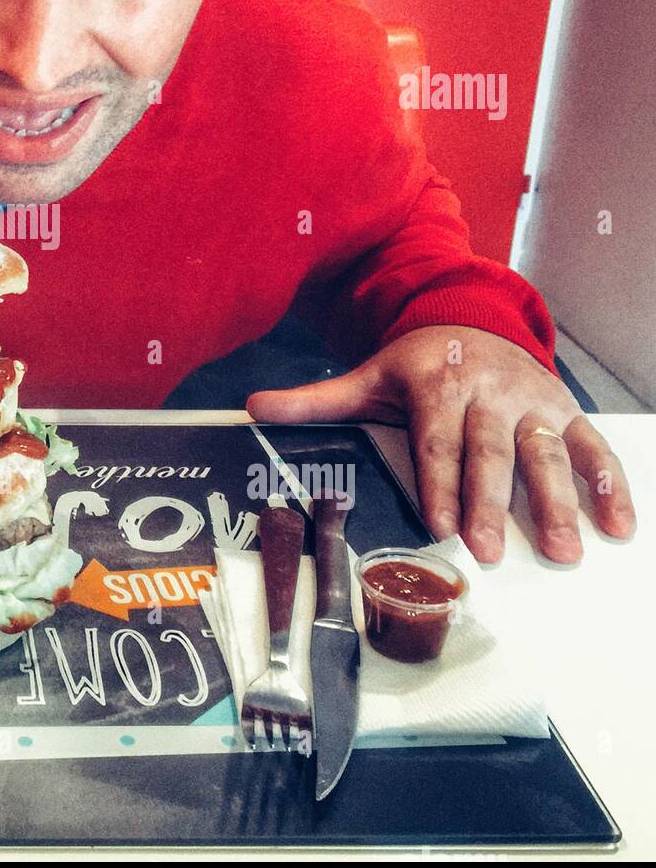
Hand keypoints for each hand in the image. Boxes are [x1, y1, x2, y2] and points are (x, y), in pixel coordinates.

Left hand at [246, 325, 635, 563]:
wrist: (470, 316)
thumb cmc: (414, 365)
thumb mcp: (365, 377)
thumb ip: (314, 400)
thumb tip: (250, 408)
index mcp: (437, 385)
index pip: (437, 440)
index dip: (440, 482)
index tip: (442, 524)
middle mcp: (489, 391)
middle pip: (491, 451)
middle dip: (491, 501)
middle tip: (490, 551)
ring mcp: (532, 400)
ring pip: (547, 450)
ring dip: (557, 501)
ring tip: (562, 549)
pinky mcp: (565, 408)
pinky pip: (592, 446)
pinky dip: (609, 484)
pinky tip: (617, 526)